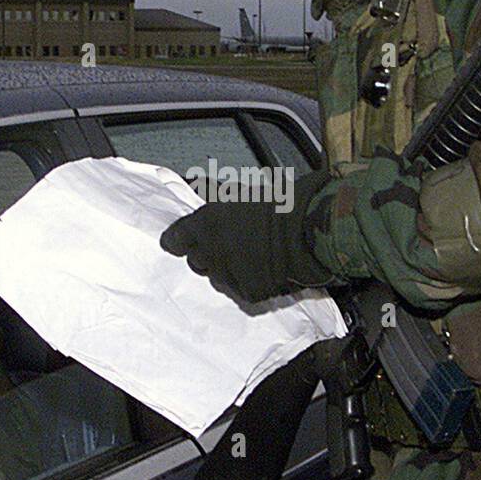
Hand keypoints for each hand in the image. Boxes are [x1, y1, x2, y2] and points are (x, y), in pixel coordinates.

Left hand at [160, 171, 335, 302]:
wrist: (307, 229)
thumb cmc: (278, 205)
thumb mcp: (238, 192)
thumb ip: (211, 196)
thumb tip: (196, 187)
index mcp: (204, 224)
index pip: (173, 241)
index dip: (179, 240)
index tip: (183, 239)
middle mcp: (210, 253)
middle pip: (195, 261)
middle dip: (208, 254)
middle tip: (230, 244)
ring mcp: (228, 275)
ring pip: (217, 278)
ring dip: (227, 269)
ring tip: (250, 255)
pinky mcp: (248, 292)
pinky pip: (240, 290)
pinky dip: (249, 282)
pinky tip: (263, 268)